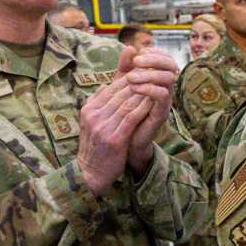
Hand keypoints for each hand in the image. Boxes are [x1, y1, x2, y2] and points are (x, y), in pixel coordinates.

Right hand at [77, 78, 158, 194]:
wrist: (91, 172)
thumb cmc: (95, 146)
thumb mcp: (91, 122)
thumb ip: (97, 103)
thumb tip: (104, 85)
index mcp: (88, 109)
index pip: (110, 87)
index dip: (128, 79)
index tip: (143, 72)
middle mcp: (94, 115)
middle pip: (119, 92)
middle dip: (138, 82)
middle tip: (153, 74)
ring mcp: (103, 127)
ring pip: (127, 103)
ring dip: (143, 93)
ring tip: (156, 85)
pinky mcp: (114, 139)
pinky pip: (131, 118)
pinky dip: (143, 108)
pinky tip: (153, 102)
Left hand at [115, 45, 180, 175]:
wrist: (125, 140)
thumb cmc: (124, 111)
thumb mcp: (122, 85)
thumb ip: (125, 67)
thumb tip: (129, 47)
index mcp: (158, 79)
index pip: (165, 58)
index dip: (154, 52)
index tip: (137, 54)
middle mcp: (165, 88)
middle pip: (171, 65)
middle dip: (154, 59)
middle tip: (136, 62)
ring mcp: (165, 101)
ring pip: (168, 78)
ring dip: (149, 74)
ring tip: (130, 77)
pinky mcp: (161, 113)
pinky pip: (162, 96)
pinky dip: (149, 88)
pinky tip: (134, 88)